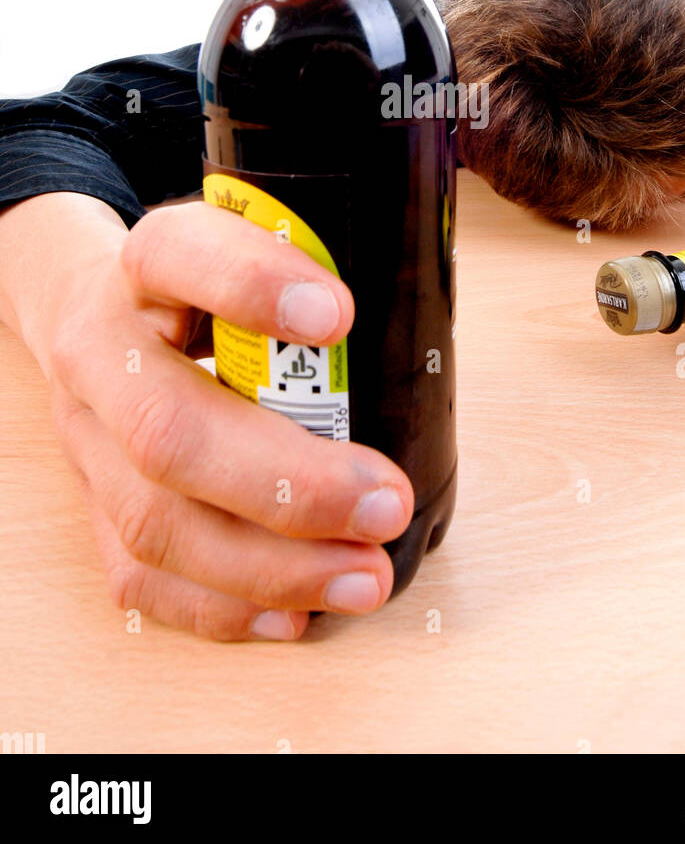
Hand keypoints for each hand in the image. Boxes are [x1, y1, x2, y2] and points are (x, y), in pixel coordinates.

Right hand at [0, 193, 412, 639]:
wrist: (94, 313)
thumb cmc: (201, 282)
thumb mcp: (251, 244)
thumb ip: (319, 265)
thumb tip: (424, 321)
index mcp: (148, 264)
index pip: (179, 255)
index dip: (250, 286)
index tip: (339, 315)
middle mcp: (103, 351)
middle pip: (168, 427)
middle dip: (287, 484)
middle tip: (384, 503)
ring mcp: (88, 436)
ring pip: (155, 521)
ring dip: (269, 567)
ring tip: (363, 576)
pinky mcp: (93, 503)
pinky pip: (141, 575)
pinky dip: (224, 606)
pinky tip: (296, 612)